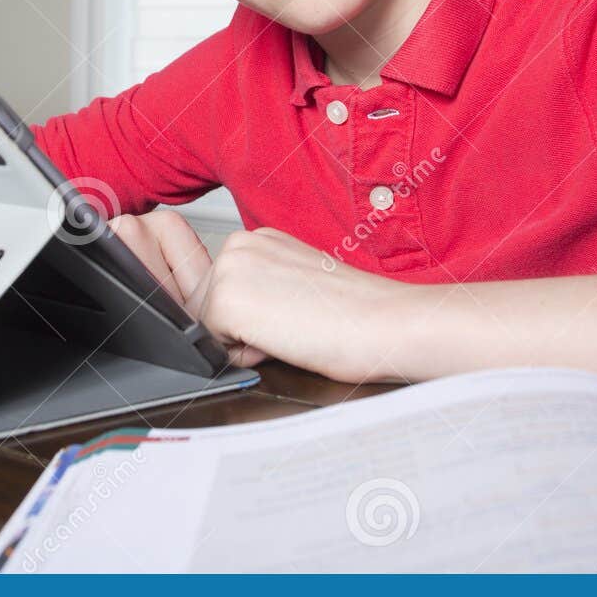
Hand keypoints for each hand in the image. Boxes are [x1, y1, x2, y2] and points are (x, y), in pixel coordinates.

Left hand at [110, 212, 409, 382]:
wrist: (384, 321)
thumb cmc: (356, 312)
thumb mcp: (297, 286)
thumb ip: (262, 290)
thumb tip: (236, 318)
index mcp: (257, 240)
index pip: (227, 296)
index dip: (259, 319)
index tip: (296, 312)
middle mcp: (238, 245)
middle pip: (212, 312)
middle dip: (245, 330)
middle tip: (296, 323)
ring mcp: (228, 269)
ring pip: (212, 330)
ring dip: (246, 342)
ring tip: (292, 329)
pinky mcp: (225, 301)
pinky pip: (216, 349)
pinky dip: (248, 357)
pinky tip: (284, 339)